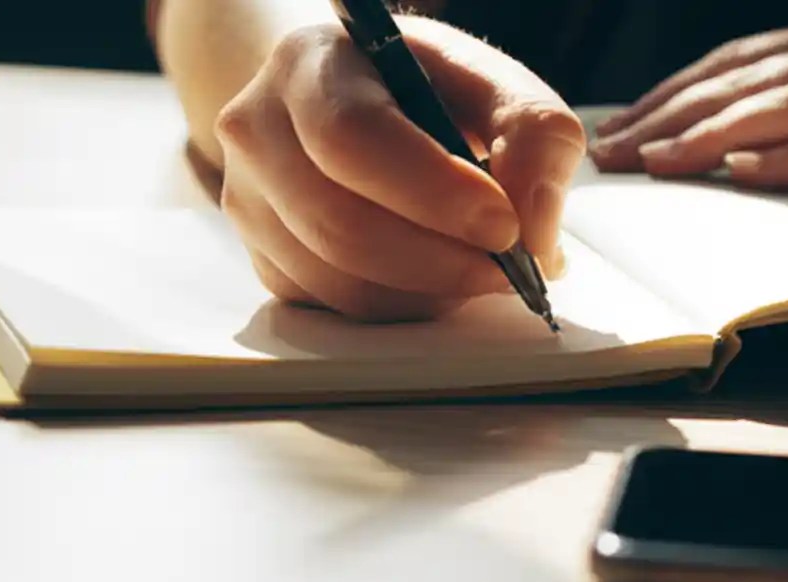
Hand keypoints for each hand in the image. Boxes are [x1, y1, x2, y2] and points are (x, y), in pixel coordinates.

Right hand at [215, 18, 584, 320]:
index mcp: (310, 66)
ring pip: (343, 282)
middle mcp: (259, 133)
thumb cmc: (421, 91)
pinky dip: (406, 306)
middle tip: (509, 267)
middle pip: (341, 225)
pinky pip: (340, 309)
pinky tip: (438, 275)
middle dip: (443, 261)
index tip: (505, 225)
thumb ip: (533, 135)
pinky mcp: (266, 263)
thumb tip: (536, 229)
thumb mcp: (489, 83)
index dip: (433, 194)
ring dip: (431, 290)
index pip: (352, 138)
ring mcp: (251, 204)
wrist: (351, 102)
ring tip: (481, 267)